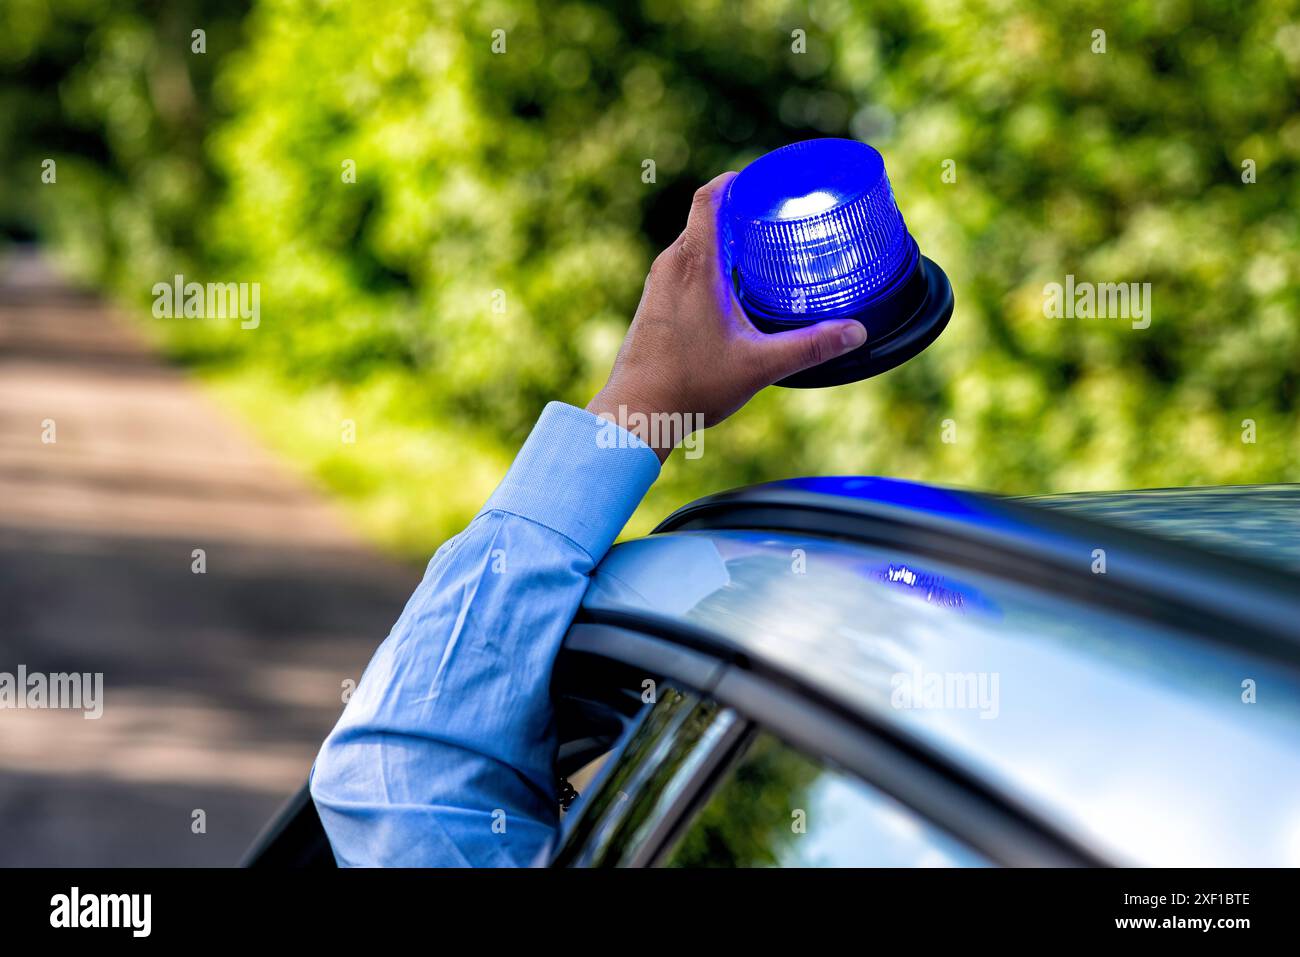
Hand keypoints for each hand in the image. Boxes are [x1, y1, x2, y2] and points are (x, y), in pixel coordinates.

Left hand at [587, 171, 867, 462]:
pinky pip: (681, 269)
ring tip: (759, 249)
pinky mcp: (652, 307)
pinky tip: (730, 290)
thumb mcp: (759, 365)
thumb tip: (856, 333)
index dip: (736, 179)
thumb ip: (809, 347)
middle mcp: (670, 266)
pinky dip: (707, 266)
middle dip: (739, 211)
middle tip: (776, 214)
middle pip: (703, 218)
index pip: (710, 197)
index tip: (764, 178)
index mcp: (694, 264)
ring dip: (722, 240)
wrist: (635, 415)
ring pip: (692, 246)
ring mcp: (657, 286)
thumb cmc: (690, 386)